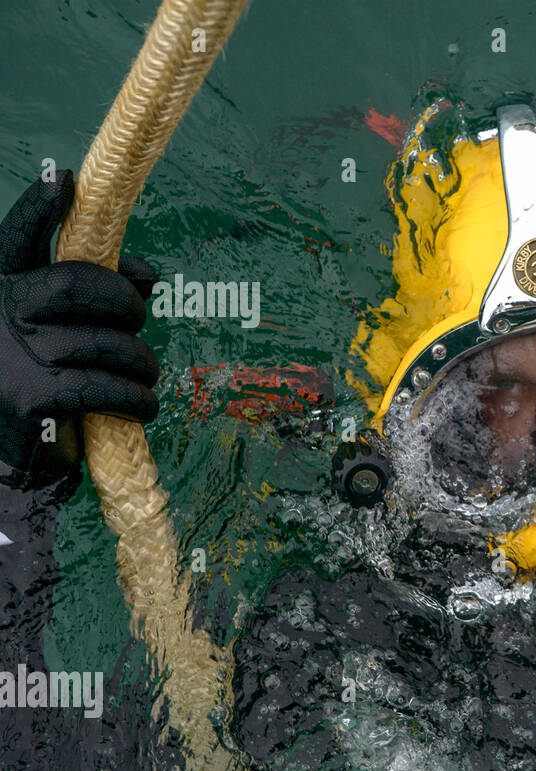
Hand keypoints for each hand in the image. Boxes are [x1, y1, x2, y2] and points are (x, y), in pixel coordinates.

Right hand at [0, 170, 159, 488]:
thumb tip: (148, 273)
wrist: (13, 453)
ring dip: (140, 362)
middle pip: (75, 284)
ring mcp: (10, 355)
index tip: (65, 181)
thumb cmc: (47, 380)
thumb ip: (100, 297)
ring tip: (144, 377)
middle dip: (123, 302)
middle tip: (138, 322)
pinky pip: (102, 387)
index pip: (17, 239)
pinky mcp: (27, 397)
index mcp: (3, 287)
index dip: (39, 210)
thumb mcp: (67, 332)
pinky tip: (143, 405)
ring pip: (102, 342)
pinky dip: (135, 398)